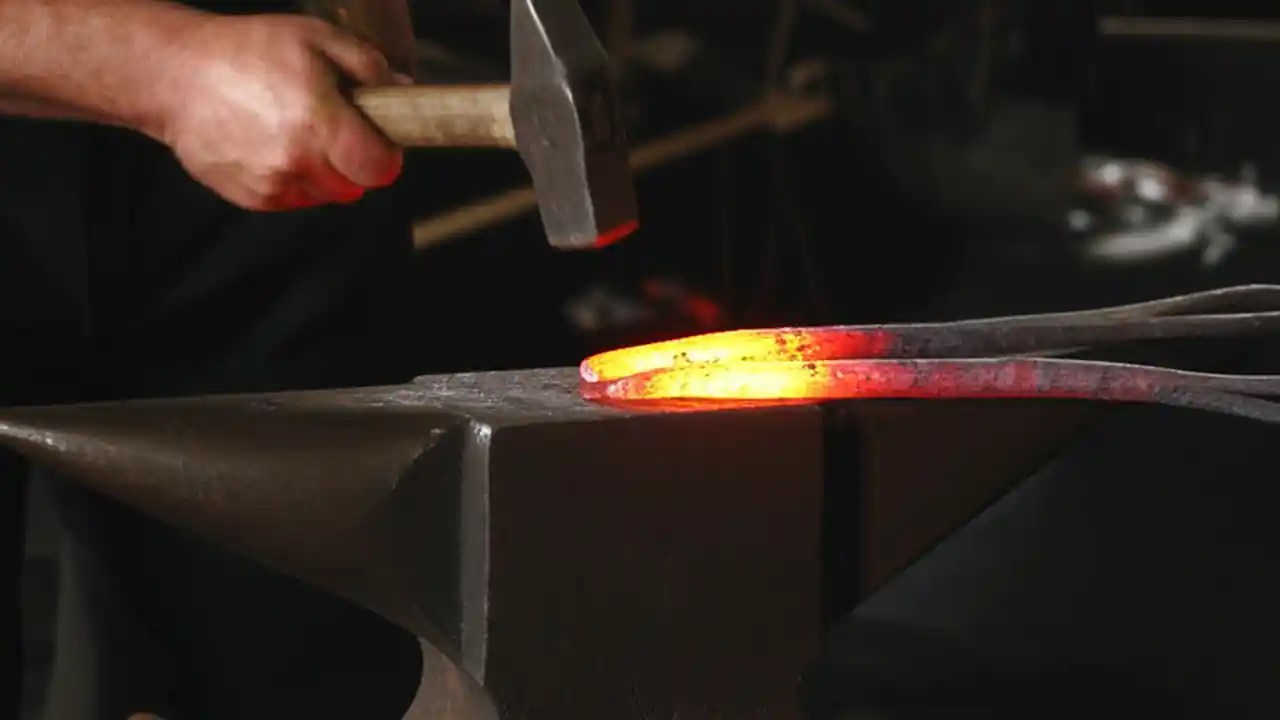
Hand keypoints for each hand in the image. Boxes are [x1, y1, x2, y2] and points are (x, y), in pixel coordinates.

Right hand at [159, 13, 408, 210]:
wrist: (175, 74)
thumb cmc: (247, 50)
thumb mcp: (316, 38)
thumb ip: (368, 67)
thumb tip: (403, 92)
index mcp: (319, 124)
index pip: (380, 169)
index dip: (386, 155)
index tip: (377, 138)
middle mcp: (297, 161)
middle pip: (356, 185)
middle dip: (353, 160)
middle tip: (333, 127)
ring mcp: (272, 184)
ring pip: (325, 194)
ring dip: (323, 171)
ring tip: (296, 131)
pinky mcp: (252, 198)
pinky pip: (294, 198)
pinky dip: (293, 178)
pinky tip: (272, 144)